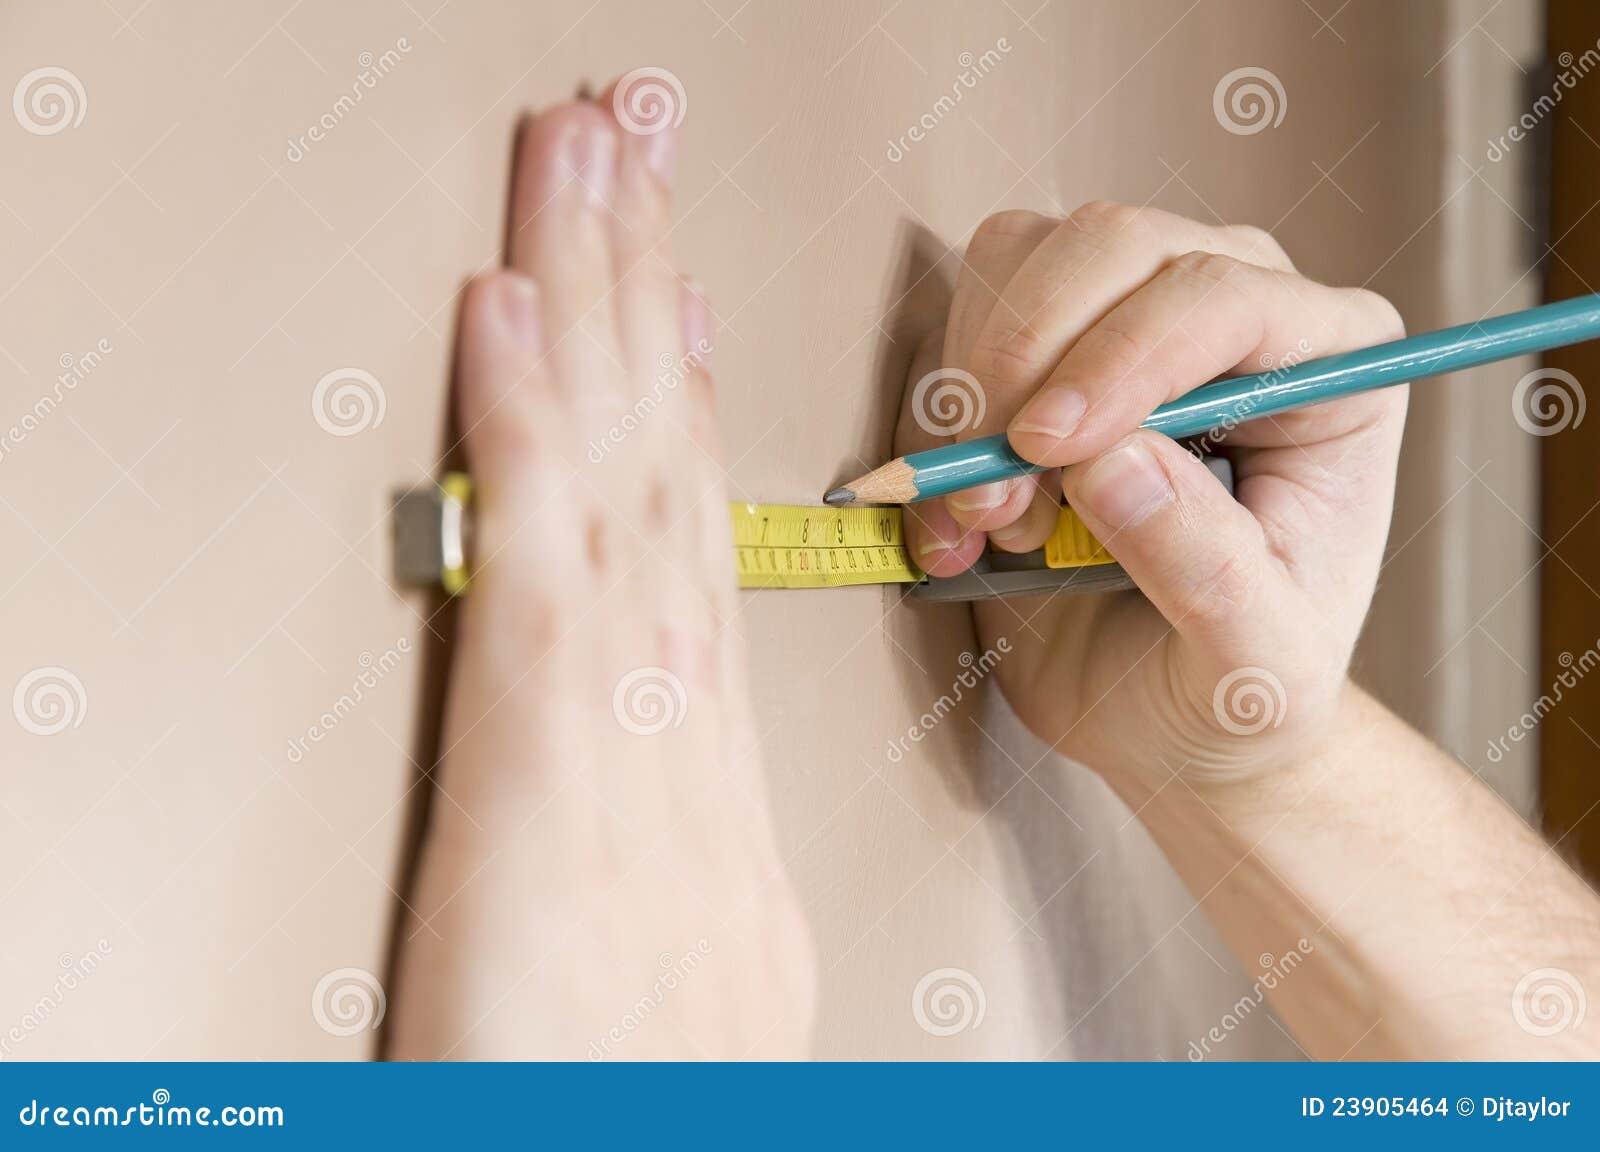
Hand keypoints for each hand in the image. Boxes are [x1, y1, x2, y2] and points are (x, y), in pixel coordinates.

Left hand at [389, 89, 812, 1058]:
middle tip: (638, 150)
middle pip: (673, 482)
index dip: (690, 416)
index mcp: (713, 801)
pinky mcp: (543, 784)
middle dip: (652, 292)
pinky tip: (508, 314)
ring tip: (587, 164)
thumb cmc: (633, 1108)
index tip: (677, 302)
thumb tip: (665, 789)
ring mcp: (632, 753)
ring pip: (621, 484)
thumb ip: (678, 871)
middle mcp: (689, 750)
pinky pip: (539, 570)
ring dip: (598, 303)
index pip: (699, 565)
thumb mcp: (685, 997)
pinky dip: (531, 430)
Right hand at [896, 202, 1406, 793]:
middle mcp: (1236, 313)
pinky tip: (962, 521)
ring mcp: (1129, 315)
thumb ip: (1205, 569)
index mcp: (1329, 368)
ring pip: (1022, 257)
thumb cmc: (1230, 688)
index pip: (1219, 296)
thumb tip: (1110, 462)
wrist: (1160, 714)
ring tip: (997, 524)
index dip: (1122, 357)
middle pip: (1112, 245)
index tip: (1046, 452)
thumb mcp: (1253, 666)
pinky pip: (962, 316)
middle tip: (1001, 506)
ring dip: (975, 389)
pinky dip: (936, 418)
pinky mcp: (1042, 347)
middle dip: (1028, 365)